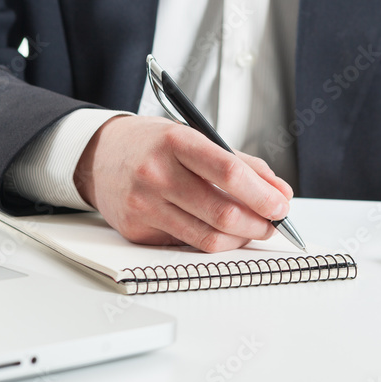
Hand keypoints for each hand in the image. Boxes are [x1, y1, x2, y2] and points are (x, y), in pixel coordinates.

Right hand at [73, 116, 292, 251]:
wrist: (98, 156)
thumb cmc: (153, 145)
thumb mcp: (194, 137)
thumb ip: (241, 163)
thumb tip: (279, 193)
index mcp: (175, 141)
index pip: (228, 171)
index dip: (262, 194)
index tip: (282, 204)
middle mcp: (156, 174)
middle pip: (222, 213)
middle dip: (259, 223)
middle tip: (274, 222)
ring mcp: (144, 205)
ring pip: (208, 238)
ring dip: (241, 238)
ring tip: (253, 229)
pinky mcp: (137, 231)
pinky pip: (187, 244)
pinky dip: (212, 241)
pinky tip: (219, 230)